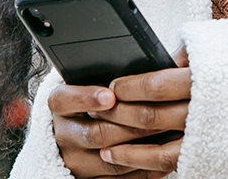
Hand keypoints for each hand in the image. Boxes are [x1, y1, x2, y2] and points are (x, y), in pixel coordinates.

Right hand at [50, 46, 191, 177]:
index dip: (88, 98)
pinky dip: (141, 170)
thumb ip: (117, 72)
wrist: (78, 128)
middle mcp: (62, 132)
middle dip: (130, 126)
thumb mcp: (95, 78)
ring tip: (167, 135)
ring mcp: (73, 159)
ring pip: (109, 160)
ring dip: (141, 150)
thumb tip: (159, 60)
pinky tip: (162, 157)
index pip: (66, 99)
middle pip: (96, 133)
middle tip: (159, 116)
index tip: (110, 96)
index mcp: (60, 102)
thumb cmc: (96, 96)